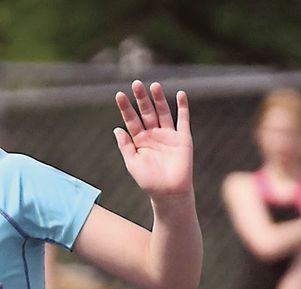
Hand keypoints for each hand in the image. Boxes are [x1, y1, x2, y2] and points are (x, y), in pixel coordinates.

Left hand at [113, 81, 192, 201]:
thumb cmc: (149, 181)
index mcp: (139, 140)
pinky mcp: (183, 138)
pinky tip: (180, 94)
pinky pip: (183, 119)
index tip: (119, 95)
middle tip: (136, 83)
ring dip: (159, 99)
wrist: (169, 192)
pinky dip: (183, 107)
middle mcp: (153, 134)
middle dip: (141, 98)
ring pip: (163, 112)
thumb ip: (125, 146)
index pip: (131, 119)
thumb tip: (117, 128)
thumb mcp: (132, 163)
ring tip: (154, 85)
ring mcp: (168, 135)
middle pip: (146, 112)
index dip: (126, 107)